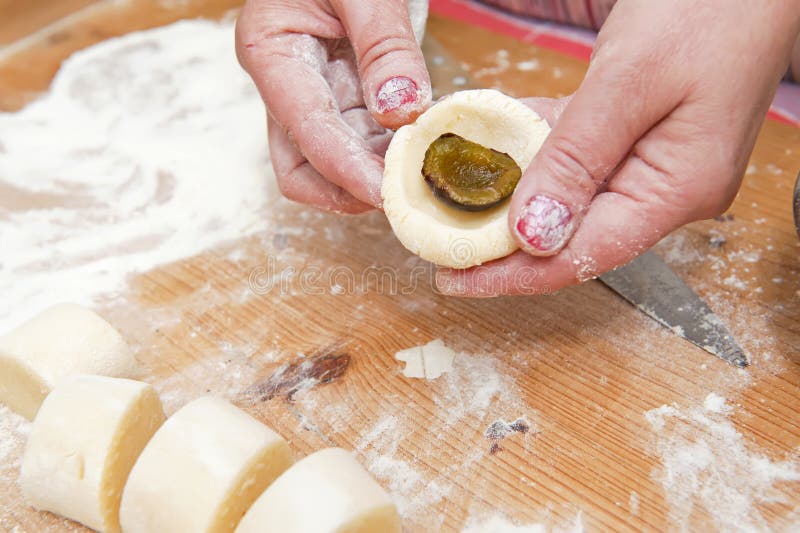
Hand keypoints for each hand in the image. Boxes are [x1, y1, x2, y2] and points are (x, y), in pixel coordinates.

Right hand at [236, 0, 430, 213]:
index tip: (387, 192)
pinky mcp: (344, 95)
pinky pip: (361, 140)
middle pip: (300, 166)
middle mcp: (286, 82)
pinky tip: (422, 151)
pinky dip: (389, 154)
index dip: (344, 169)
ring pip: (331, 162)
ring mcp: (315, 93)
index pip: (304, 129)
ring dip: (372, 176)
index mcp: (272, 50)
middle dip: (345, 190)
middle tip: (401, 196)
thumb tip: (401, 112)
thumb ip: (384, 46)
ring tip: (421, 176)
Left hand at [436, 0, 799, 296]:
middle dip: (502, 244)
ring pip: (565, 199)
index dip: (513, 276)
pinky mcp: (634, 138)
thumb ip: (577, 158)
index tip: (452, 278)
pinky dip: (530, 156)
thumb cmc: (712, 11)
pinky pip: (572, 160)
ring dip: (507, 201)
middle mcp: (663, 190)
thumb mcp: (631, 80)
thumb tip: (531, 234)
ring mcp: (650, 165)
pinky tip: (490, 153)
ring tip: (449, 208)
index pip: (583, 256)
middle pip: (571, 237)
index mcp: (676, 189)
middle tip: (439, 243)